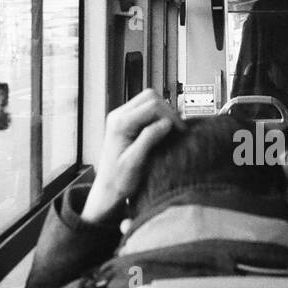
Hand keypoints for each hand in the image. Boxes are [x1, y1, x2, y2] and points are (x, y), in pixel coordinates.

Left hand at [81, 89, 178, 223]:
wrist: (108, 189)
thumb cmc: (119, 180)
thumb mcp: (136, 161)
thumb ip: (149, 139)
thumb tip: (166, 123)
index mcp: (119, 124)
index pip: (152, 106)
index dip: (169, 116)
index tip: (179, 130)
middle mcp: (118, 117)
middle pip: (150, 97)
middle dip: (167, 111)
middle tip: (177, 128)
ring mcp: (121, 118)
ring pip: (148, 101)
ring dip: (163, 113)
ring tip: (171, 130)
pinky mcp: (126, 123)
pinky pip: (145, 111)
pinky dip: (157, 118)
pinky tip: (163, 131)